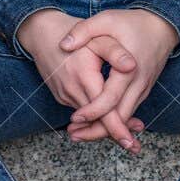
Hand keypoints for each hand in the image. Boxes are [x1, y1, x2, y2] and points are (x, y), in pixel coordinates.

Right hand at [16, 8, 146, 152]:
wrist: (43, 34)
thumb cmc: (75, 32)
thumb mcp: (97, 37)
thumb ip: (116, 52)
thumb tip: (132, 66)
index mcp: (84, 77)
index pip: (103, 111)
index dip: (117, 128)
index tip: (130, 142)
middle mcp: (72, 91)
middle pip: (96, 120)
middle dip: (116, 133)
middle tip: (136, 148)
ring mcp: (65, 95)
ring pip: (89, 118)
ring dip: (107, 125)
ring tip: (130, 133)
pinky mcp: (62, 96)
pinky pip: (82, 111)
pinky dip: (96, 116)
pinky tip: (111, 116)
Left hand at [59, 8, 178, 144]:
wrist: (162, 27)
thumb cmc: (132, 23)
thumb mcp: (107, 20)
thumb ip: (84, 31)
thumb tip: (64, 45)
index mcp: (129, 69)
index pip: (111, 99)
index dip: (93, 111)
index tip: (75, 118)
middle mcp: (138, 84)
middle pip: (119, 117)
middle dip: (96, 130)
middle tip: (72, 135)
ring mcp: (142, 90)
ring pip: (124, 118)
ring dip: (103, 129)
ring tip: (78, 134)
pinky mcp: (142, 91)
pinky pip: (127, 111)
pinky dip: (112, 121)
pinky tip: (95, 125)